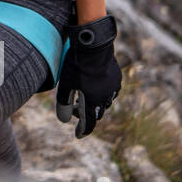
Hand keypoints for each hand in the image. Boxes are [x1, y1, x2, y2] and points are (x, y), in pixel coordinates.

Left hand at [56, 14, 121, 137]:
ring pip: (105, 102)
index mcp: (93, 102)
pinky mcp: (117, 77)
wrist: (94, 46)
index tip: (78, 135)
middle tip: (75, 109)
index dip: (83, 130)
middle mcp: (106, 98)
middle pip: (97, 113)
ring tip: (85, 97)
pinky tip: (96, 85)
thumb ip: (64, 105)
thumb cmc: (76, 66)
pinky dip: (103, 92)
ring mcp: (113, 87)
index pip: (89, 123)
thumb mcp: (65, 86)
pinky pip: (111, 90)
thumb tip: (64, 121)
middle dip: (87, 114)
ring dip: (96, 103)